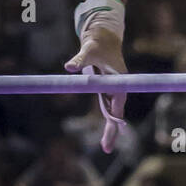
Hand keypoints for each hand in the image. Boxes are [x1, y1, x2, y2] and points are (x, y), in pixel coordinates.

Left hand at [66, 27, 126, 152]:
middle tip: (106, 149)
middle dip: (112, 131)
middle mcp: (117, 87)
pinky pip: (106, 107)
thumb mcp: (88, 50)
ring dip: (110, 128)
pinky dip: (107, 119)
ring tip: (106, 147)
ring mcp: (111, 89)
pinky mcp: (105, 88)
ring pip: (111, 112)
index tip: (114, 130)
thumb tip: (69, 66)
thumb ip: (80, 59)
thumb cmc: (97, 43)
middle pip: (115, 113)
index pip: (117, 104)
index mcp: (117, 81)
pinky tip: (107, 133)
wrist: (102, 36)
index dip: (115, 119)